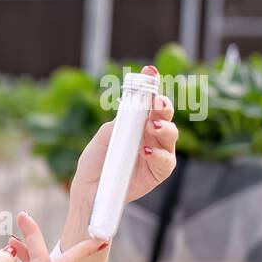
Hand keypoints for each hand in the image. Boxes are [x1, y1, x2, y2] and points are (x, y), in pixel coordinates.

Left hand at [72, 65, 178, 202]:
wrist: (90, 189)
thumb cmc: (95, 161)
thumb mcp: (104, 137)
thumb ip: (119, 124)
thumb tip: (133, 113)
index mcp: (138, 122)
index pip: (149, 102)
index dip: (151, 86)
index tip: (150, 72)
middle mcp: (151, 134)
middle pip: (165, 115)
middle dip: (163, 106)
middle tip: (157, 103)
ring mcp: (158, 152)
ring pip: (171, 135)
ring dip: (164, 128)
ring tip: (152, 126)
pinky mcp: (159, 172)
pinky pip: (166, 161)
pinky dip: (159, 154)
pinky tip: (147, 151)